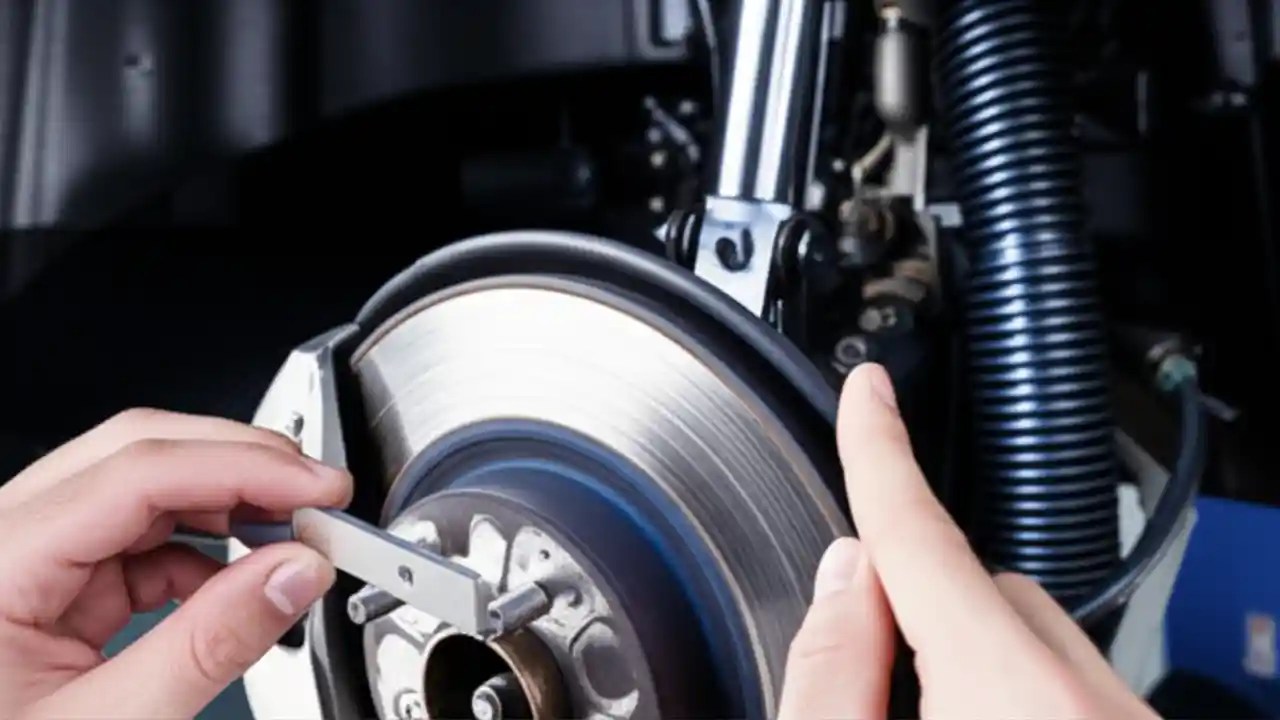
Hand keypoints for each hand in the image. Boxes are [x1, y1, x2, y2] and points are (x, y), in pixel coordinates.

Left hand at [0, 409, 351, 718]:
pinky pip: (137, 539)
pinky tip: (239, 576)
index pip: (135, 473)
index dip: (241, 467)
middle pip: (137, 455)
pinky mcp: (50, 586)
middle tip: (316, 496)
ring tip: (289, 534)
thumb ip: (210, 644)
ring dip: (225, 504)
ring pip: (142, 489)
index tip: (316, 488)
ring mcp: (25, 560)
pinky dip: (201, 550)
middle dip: (238, 466)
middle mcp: (2, 542)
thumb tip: (293, 573)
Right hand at [778, 364, 1159, 718]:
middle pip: (981, 591)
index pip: (924, 538)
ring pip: (1030, 638)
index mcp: (1015, 700)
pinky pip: (1071, 688)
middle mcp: (1098, 708)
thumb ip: (831, 674)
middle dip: (918, 614)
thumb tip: (846, 575)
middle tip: (870, 689)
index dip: (880, 454)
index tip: (869, 393)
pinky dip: (1019, 703)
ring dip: (971, 668)